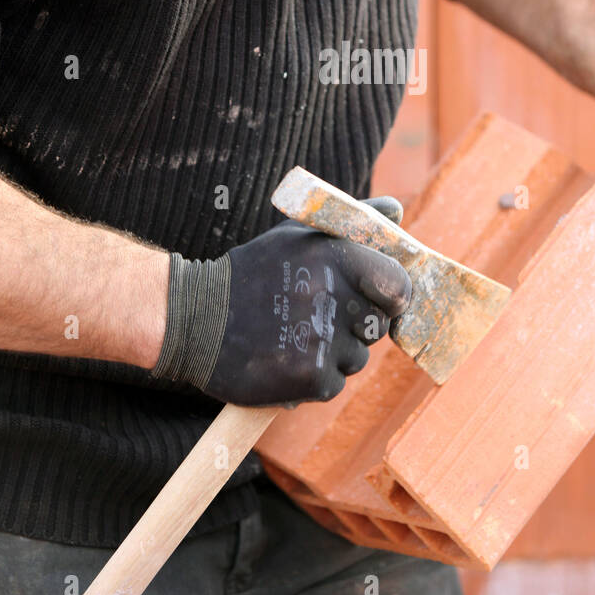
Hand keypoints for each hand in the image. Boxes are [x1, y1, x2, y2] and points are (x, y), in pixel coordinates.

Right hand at [152, 195, 412, 407]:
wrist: (194, 319)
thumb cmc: (254, 273)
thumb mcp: (299, 235)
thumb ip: (354, 221)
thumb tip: (397, 210)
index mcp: (336, 256)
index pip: (399, 285)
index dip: (390, 294)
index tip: (373, 298)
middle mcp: (333, 297)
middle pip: (378, 325)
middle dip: (355, 323)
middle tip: (314, 315)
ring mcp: (323, 341)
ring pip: (357, 358)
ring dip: (333, 352)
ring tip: (292, 335)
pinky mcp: (310, 378)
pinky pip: (333, 383)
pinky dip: (313, 378)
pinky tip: (282, 358)